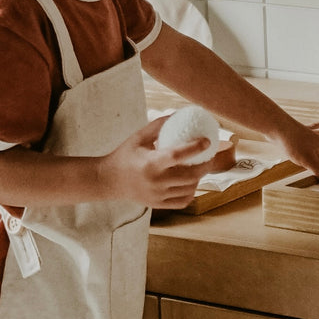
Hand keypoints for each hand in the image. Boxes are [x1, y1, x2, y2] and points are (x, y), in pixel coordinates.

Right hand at [101, 116, 216, 208]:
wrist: (109, 180)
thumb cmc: (125, 155)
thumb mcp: (139, 137)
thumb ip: (158, 125)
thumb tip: (179, 114)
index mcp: (150, 163)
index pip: (178, 155)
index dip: (196, 147)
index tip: (207, 141)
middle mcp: (156, 181)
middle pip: (190, 175)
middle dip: (206, 165)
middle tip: (210, 156)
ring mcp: (158, 195)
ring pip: (189, 189)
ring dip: (199, 178)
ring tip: (201, 167)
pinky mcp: (158, 205)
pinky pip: (183, 201)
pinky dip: (191, 192)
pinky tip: (191, 182)